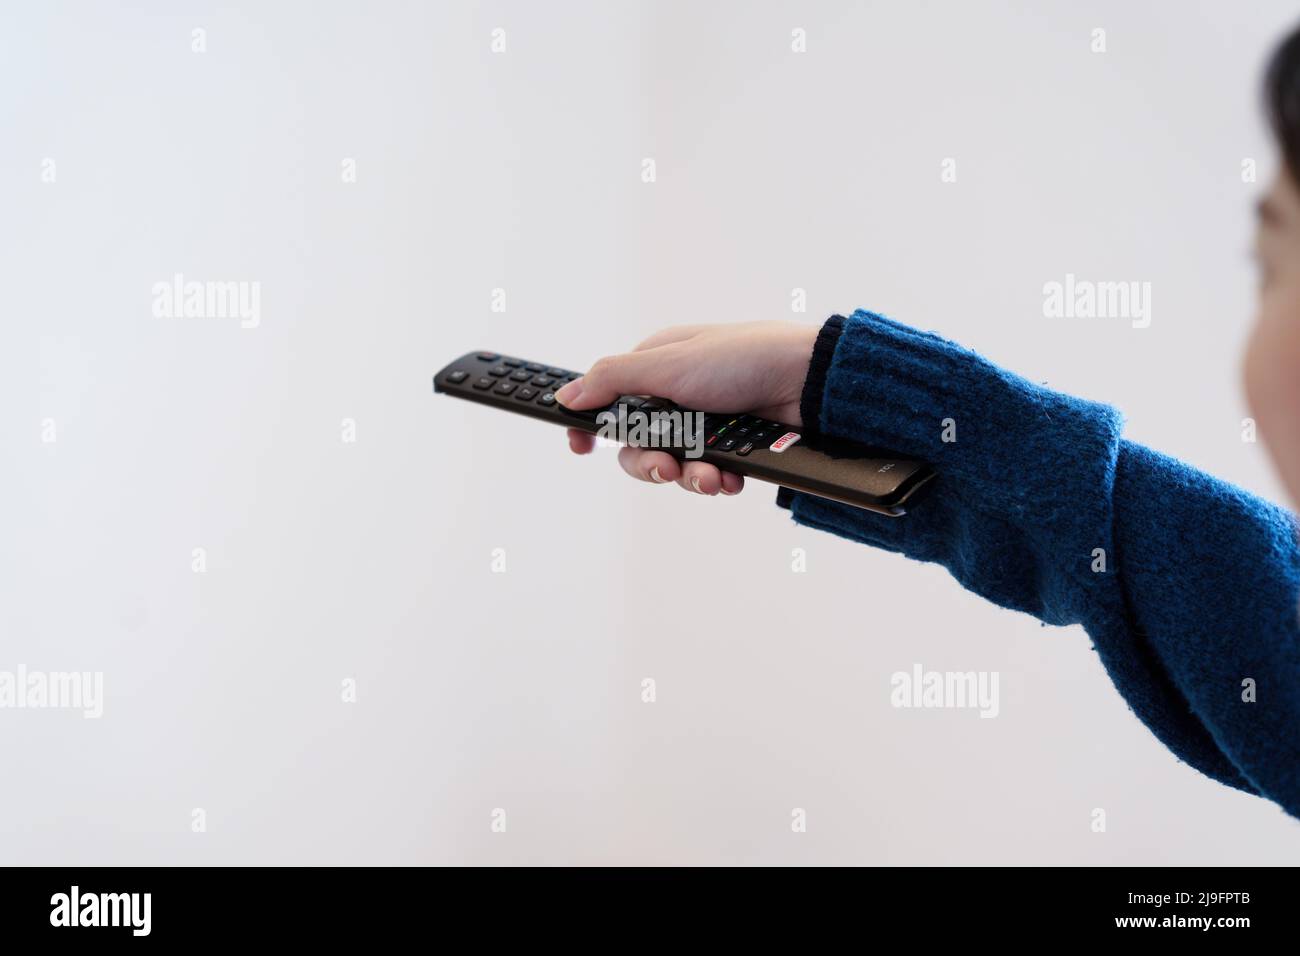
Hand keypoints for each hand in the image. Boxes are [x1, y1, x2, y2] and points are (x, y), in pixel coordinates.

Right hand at [557, 321, 818, 495]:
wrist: (811, 385)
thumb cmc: (745, 358)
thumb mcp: (670, 362)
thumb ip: (612, 380)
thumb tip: (567, 394)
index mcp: (656, 367)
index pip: (609, 401)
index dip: (593, 426)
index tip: (582, 447)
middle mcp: (677, 397)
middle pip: (637, 446)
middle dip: (650, 462)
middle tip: (667, 466)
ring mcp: (705, 425)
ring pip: (672, 467)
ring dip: (688, 476)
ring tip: (711, 475)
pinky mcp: (731, 448)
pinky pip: (707, 477)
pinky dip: (716, 480)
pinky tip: (731, 476)